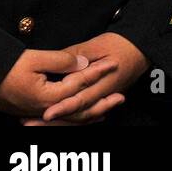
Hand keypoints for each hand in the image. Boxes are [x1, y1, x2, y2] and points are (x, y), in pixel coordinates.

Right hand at [0, 49, 118, 118]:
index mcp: (47, 97)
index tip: (114, 62)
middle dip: (103, 102)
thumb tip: (83, 63)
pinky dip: (78, 118)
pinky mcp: (36, 112)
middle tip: (122, 96)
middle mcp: (46, 109)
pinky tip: (88, 115)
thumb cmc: (7, 68)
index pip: (80, 84)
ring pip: (73, 119)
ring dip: (93, 113)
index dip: (99, 72)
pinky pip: (63, 119)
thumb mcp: (35, 59)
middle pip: (81, 109)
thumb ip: (62, 61)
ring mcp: (41, 113)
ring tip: (110, 107)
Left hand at [30, 33, 149, 125]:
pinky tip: (55, 123)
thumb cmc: (121, 44)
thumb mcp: (98, 45)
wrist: (141, 48)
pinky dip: (70, 121)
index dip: (63, 107)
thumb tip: (58, 64)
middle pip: (78, 113)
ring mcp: (104, 99)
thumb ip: (77, 55)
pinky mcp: (102, 100)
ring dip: (59, 124)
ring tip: (36, 126)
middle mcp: (104, 94)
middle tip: (30, 125)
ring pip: (81, 117)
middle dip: (55, 121)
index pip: (81, 98)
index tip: (46, 114)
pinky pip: (86, 115)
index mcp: (105, 81)